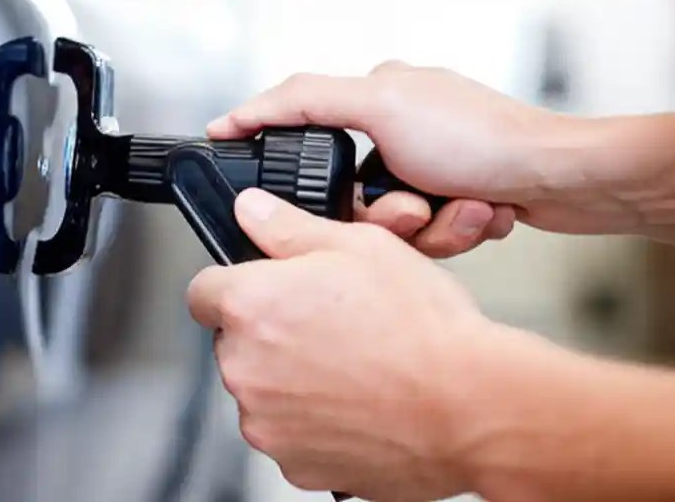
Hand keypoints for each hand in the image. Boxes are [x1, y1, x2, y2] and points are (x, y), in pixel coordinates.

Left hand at [187, 189, 506, 499]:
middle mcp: (245, 368)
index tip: (264, 289)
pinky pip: (290, 434)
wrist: (471, 408)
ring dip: (291, 379)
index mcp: (251, 306)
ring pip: (263, 391)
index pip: (203, 290)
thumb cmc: (423, 329)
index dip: (234, 285)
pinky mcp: (295, 464)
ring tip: (353, 365)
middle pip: (236, 343)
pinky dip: (315, 422)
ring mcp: (267, 422)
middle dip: (271, 332)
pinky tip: (359, 403)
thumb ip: (287, 227)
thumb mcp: (358, 246)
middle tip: (328, 325)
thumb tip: (251, 210)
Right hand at [208, 63, 576, 256]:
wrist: (567, 180)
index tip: (231, 159)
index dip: (282, 157)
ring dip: (433, 228)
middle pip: (354, 195)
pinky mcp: (462, 198)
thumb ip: (308, 100)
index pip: (308, 128)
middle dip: (388, 215)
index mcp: (380, 95)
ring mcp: (434, 166)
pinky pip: (433, 236)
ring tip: (468, 208)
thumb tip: (246, 106)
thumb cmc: (488, 138)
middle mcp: (404, 127)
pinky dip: (460, 231)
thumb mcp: (383, 105)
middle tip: (417, 208)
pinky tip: (488, 212)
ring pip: (394, 225)